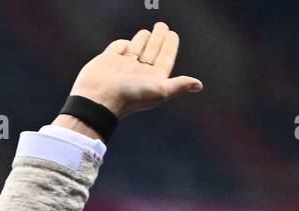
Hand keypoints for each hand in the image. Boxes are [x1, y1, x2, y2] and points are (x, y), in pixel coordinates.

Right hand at [70, 24, 202, 119]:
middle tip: (162, 25)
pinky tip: (128, 43)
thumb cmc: (131, 96)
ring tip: (148, 32)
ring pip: (137, 48)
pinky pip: (119, 48)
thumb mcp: (160, 90)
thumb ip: (179, 85)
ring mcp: (123, 66)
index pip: (165, 59)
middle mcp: (139, 73)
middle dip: (158, 38)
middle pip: (152, 51)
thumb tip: (199, 85)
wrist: (99, 97)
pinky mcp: (109, 60)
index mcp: (153, 80)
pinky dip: (124, 44)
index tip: (173, 34)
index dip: (170, 47)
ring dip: (143, 40)